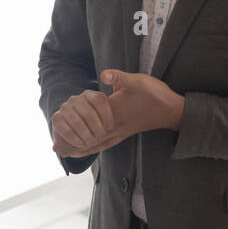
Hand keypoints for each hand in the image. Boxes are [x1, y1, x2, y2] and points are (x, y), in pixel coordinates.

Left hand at [51, 70, 184, 156]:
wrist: (171, 110)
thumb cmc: (154, 95)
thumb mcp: (137, 81)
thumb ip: (119, 78)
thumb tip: (103, 75)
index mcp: (113, 111)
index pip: (88, 120)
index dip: (73, 126)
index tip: (58, 132)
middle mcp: (114, 124)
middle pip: (88, 136)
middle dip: (72, 142)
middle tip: (56, 149)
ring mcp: (120, 131)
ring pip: (97, 143)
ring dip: (82, 148)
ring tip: (66, 154)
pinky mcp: (125, 133)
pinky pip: (107, 144)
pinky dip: (96, 148)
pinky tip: (89, 151)